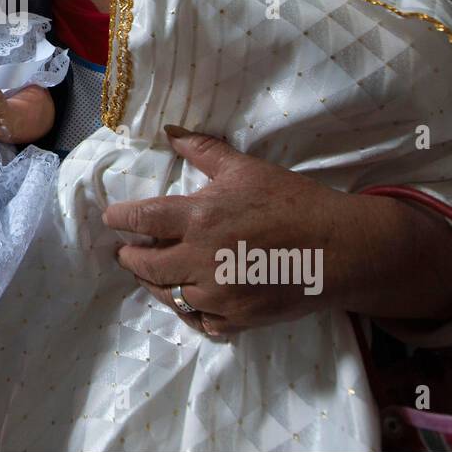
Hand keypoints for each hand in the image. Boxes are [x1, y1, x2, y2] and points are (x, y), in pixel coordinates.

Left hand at [105, 127, 451, 336]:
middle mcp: (201, 259)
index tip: (110, 218)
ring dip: (155, 283)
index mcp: (200, 218)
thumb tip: (171, 130)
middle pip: (145, 264)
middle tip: (126, 251)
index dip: (119, 218)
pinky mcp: (236, 320)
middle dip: (130, 257)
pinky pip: (198, 321)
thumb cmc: (293, 203)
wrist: (341, 250)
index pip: (142, 218)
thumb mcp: (247, 169)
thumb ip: (204, 150)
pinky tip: (189, 299)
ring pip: (168, 295)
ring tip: (151, 273)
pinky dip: (189, 311)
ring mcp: (218, 295)